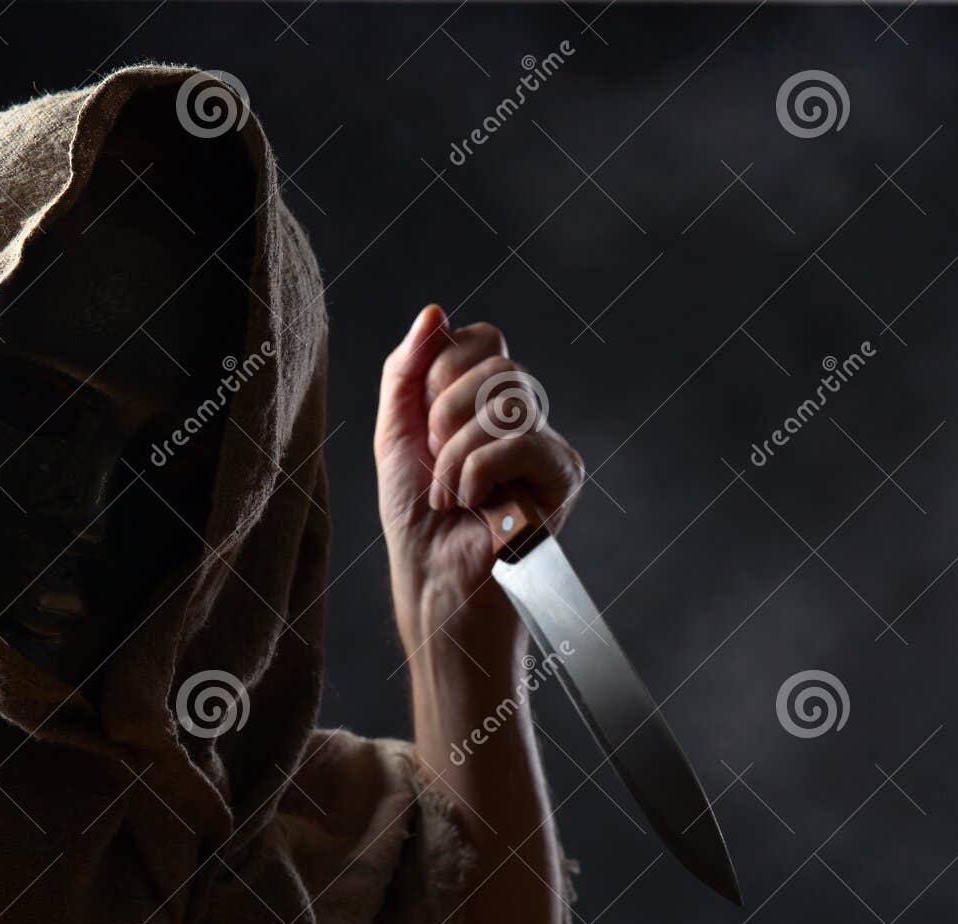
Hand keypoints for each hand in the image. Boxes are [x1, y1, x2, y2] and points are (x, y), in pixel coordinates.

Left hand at [374, 305, 584, 664]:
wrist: (432, 578)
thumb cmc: (415, 514)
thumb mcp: (394, 432)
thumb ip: (406, 369)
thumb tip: (434, 311)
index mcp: (487, 399)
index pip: (484, 338)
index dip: (444, 368)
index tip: (425, 422)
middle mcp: (524, 415)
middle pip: (497, 364)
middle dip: (445, 414)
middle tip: (435, 462)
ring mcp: (547, 442)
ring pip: (508, 402)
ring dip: (456, 454)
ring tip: (450, 494)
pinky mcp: (563, 474)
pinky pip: (521, 440)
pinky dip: (478, 472)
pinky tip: (473, 505)